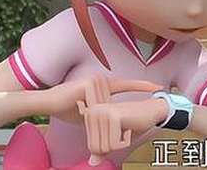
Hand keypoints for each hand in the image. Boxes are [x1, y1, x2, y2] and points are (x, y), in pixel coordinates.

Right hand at [44, 74, 160, 122]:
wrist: (49, 103)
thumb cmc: (68, 109)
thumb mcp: (90, 114)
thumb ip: (103, 115)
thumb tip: (114, 126)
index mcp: (104, 85)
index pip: (126, 85)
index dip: (142, 86)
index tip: (158, 87)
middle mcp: (101, 80)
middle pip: (112, 104)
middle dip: (105, 116)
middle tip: (83, 112)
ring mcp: (95, 80)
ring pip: (105, 106)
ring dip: (92, 114)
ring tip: (76, 108)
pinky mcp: (88, 84)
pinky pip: (96, 104)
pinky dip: (87, 110)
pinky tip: (77, 105)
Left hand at [77, 78, 168, 164]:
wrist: (151, 110)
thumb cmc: (133, 123)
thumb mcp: (114, 138)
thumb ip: (102, 148)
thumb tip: (92, 162)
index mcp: (90, 115)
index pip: (92, 147)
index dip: (108, 146)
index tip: (117, 132)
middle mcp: (93, 112)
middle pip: (97, 148)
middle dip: (113, 145)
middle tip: (122, 132)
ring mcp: (102, 113)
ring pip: (106, 147)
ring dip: (120, 143)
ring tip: (126, 129)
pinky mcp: (114, 117)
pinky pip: (115, 144)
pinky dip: (125, 142)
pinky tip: (129, 128)